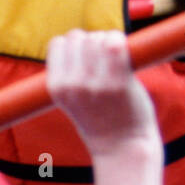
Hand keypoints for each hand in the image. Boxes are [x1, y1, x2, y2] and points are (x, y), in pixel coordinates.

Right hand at [46, 29, 160, 157]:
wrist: (123, 147)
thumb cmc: (102, 119)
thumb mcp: (73, 98)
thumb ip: (72, 72)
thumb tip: (83, 37)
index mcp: (56, 87)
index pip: (57, 44)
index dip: (74, 46)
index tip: (87, 58)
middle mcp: (72, 84)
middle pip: (78, 37)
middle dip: (92, 41)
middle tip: (105, 61)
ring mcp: (95, 83)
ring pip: (96, 37)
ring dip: (109, 40)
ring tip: (116, 60)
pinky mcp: (119, 83)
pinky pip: (115, 43)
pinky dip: (122, 41)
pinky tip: (127, 54)